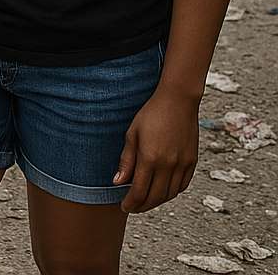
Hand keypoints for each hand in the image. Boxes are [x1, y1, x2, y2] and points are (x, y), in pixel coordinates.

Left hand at [114, 88, 198, 212]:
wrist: (178, 102)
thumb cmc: (151, 114)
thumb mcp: (132, 134)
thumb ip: (126, 160)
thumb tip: (117, 182)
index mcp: (150, 158)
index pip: (139, 191)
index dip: (131, 203)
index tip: (124, 206)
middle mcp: (168, 165)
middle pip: (155, 197)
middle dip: (142, 206)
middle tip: (133, 208)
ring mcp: (183, 164)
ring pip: (170, 194)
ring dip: (157, 201)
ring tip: (146, 201)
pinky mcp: (192, 161)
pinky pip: (182, 185)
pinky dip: (172, 193)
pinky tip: (163, 191)